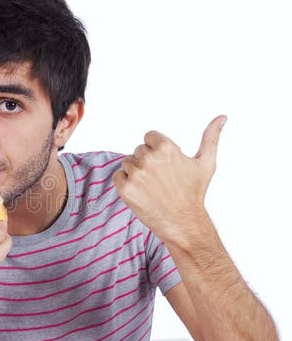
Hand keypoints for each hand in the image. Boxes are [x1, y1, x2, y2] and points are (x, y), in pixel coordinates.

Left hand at [112, 115, 226, 241]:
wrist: (184, 223)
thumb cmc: (194, 193)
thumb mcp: (206, 163)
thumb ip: (211, 137)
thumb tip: (222, 117)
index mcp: (166, 148)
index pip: (150, 137)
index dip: (157, 151)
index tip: (165, 166)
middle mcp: (149, 158)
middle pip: (138, 150)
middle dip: (147, 162)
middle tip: (161, 181)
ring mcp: (136, 174)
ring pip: (127, 162)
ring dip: (136, 173)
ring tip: (152, 187)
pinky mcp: (126, 188)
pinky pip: (118, 176)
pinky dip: (126, 183)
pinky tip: (141, 193)